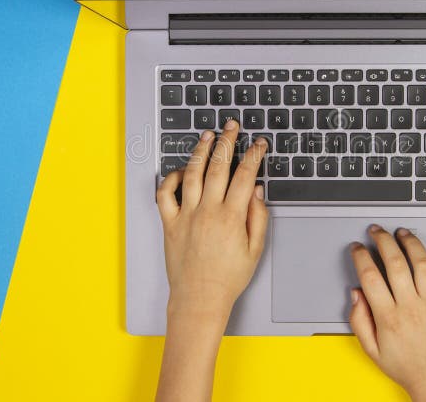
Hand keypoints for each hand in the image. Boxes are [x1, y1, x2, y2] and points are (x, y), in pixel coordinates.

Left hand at [156, 120, 268, 319]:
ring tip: (208, 136)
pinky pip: (165, 194)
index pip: (245, 175)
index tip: (259, 144)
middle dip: (228, 141)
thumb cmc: (228, 278)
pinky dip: (170, 178)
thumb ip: (257, 216)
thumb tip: (255, 189)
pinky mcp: (169, 223)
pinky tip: (179, 170)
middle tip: (232, 126)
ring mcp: (186, 215)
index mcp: (232, 217)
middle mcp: (208, 211)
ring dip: (201, 151)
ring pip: (192, 173)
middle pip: (218, 166)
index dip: (254, 155)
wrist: (199, 299)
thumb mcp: (255, 249)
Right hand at [349, 225, 425, 401]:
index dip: (360, 257)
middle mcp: (412, 307)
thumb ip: (359, 320)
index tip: (357, 249)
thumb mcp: (371, 350)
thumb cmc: (407, 366)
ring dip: (410, 243)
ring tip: (402, 233)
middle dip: (382, 240)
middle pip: (395, 262)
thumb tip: (356, 294)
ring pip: (422, 263)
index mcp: (389, 317)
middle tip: (377, 231)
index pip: (370, 277)